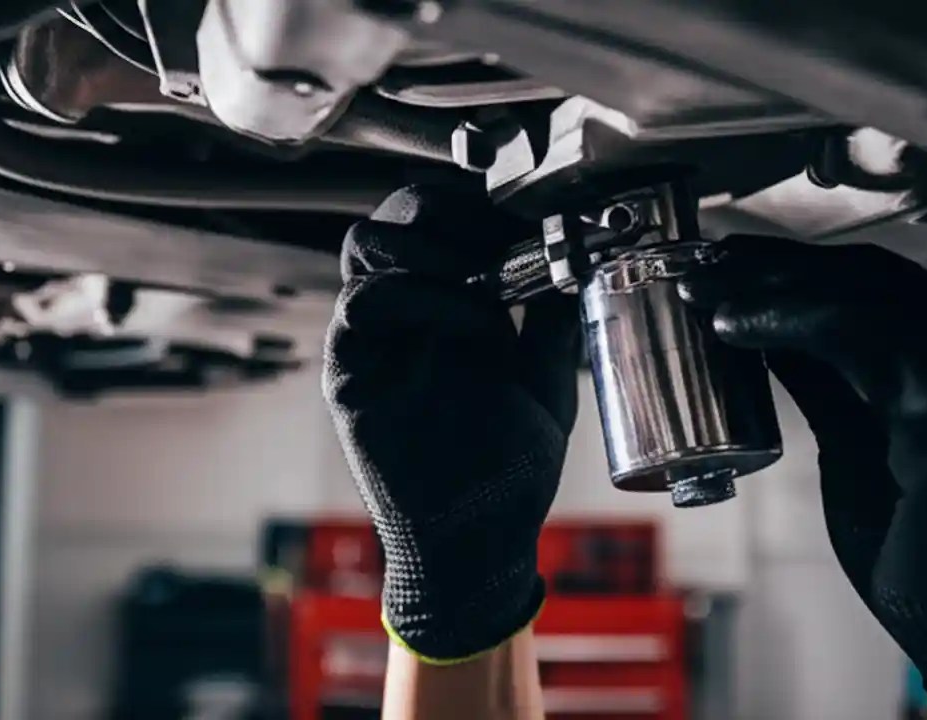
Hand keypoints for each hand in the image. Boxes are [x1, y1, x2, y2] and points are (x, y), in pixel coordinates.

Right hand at [323, 185, 580, 662]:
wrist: (479, 545)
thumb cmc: (508, 471)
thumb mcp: (545, 379)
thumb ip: (549, 319)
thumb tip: (575, 253)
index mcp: (440, 309)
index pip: (427, 221)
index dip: (465, 202)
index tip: (518, 214)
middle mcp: (398, 319)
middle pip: (389, 221)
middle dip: (443, 212)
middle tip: (499, 236)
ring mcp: (370, 346)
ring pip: (366, 249)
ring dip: (433, 250)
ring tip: (487, 283)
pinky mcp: (351, 380)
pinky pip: (362, 309)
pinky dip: (423, 298)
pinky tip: (477, 323)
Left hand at [679, 237, 926, 718]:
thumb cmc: (912, 534)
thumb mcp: (850, 432)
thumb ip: (819, 375)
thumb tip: (762, 325)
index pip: (872, 279)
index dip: (793, 262)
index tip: (724, 260)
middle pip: (865, 275)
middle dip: (771, 267)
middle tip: (699, 270)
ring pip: (861, 295)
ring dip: (770, 289)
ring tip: (705, 295)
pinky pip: (864, 337)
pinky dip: (793, 323)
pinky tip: (739, 327)